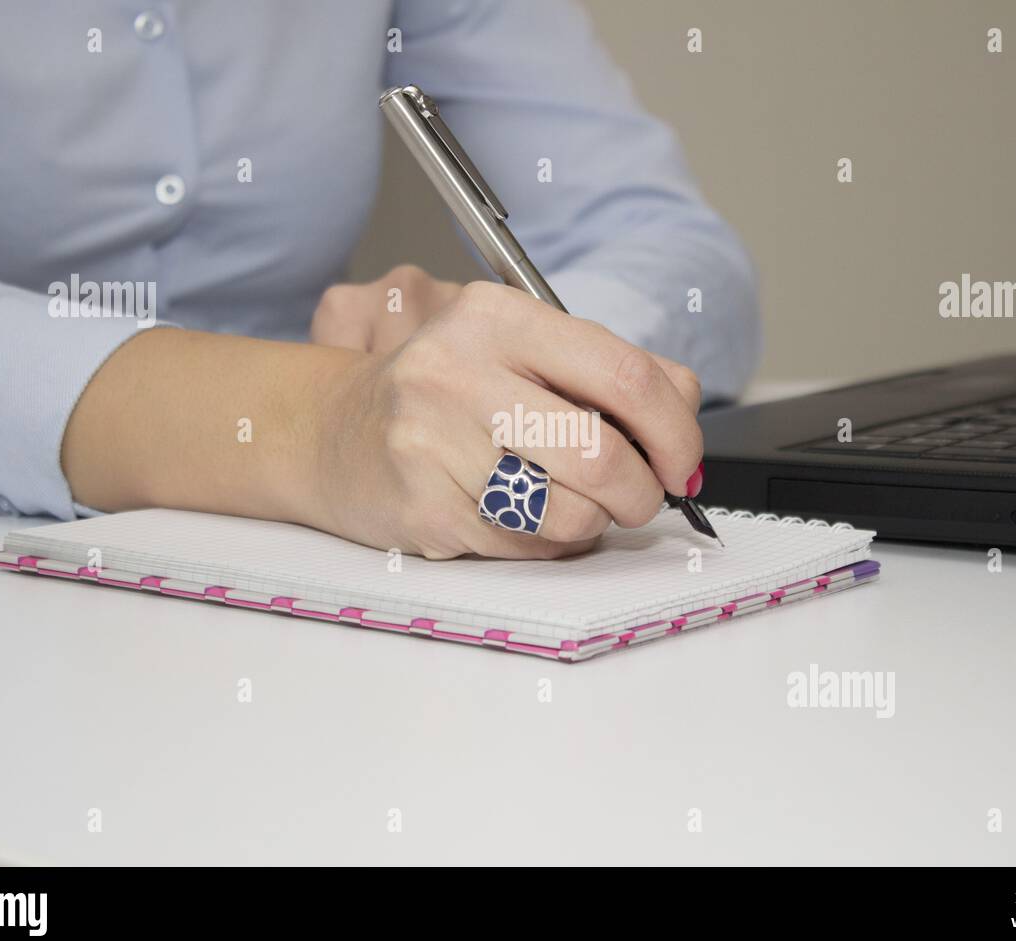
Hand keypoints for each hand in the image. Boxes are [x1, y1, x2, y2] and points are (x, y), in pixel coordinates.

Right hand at [310, 281, 702, 558]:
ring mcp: (433, 443)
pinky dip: (544, 543)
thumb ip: (613, 372)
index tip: (681, 462)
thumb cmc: (446, 394)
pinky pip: (526, 548)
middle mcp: (459, 371)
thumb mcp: (523, 351)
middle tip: (638, 497)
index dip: (676, 433)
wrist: (332, 432)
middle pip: (603, 455)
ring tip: (567, 502)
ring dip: (592, 523)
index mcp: (498, 317)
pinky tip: (516, 516)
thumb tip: (684, 419)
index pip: (628, 377)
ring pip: (569, 513)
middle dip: (641, 492)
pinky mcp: (423, 508)